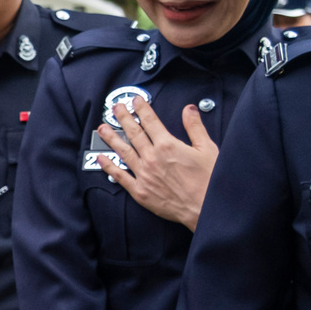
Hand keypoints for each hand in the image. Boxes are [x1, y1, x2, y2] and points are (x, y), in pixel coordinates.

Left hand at [96, 97, 219, 230]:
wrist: (206, 209)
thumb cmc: (209, 181)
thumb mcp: (207, 148)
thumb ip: (195, 127)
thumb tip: (189, 109)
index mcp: (167, 145)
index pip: (150, 121)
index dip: (141, 108)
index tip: (135, 100)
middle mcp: (152, 157)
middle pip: (133, 133)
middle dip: (123, 118)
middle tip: (116, 107)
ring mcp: (144, 174)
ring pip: (123, 151)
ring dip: (111, 138)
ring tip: (102, 128)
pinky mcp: (140, 191)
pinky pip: (120, 176)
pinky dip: (109, 167)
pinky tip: (101, 158)